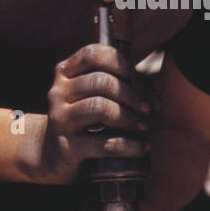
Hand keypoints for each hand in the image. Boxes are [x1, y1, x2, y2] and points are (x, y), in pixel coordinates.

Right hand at [29, 43, 153, 184]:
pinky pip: (104, 143)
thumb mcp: (96, 97)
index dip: (119, 62)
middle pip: (100, 81)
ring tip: (144, 126)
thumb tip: (156, 91)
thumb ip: (125, 87)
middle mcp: (59, 92)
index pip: (92, 54)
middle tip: (147, 109)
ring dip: (129, 117)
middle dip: (130, 94)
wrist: (53, 155)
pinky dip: (128, 145)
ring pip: (100, 108)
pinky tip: (142, 147)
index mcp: (65, 73)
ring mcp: (60, 119)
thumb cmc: (83, 121)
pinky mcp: (67, 147)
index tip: (134, 77)